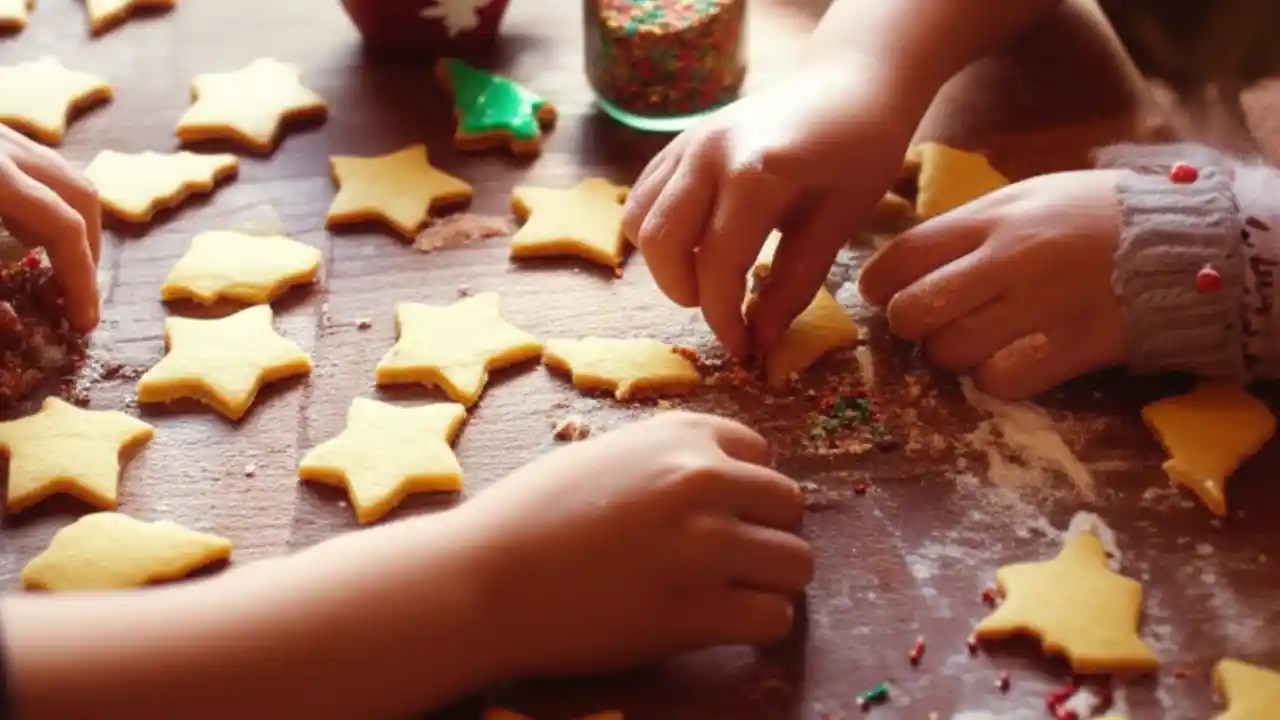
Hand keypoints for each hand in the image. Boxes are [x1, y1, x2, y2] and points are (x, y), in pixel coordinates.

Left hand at [0, 126, 100, 330]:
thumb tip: (12, 325)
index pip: (63, 227)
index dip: (80, 279)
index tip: (82, 321)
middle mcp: (2, 146)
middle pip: (78, 192)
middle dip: (89, 247)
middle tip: (80, 290)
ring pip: (58, 172)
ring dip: (70, 219)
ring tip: (56, 260)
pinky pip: (29, 162)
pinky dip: (40, 197)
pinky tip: (16, 223)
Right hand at [459, 411, 812, 677]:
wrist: (481, 579)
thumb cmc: (528, 517)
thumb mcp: (603, 456)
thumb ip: (665, 461)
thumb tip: (720, 483)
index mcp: (681, 436)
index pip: (763, 458)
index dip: (745, 493)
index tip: (720, 518)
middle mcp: (702, 480)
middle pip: (790, 508)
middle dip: (766, 536)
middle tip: (728, 565)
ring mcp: (703, 545)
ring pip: (797, 564)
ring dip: (771, 583)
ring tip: (729, 597)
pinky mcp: (694, 611)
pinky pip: (775, 618)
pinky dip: (757, 627)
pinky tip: (721, 627)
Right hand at [622, 58, 918, 356]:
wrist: (852, 84)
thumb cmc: (859, 151)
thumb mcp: (837, 224)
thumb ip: (794, 285)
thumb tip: (760, 343)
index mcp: (755, 174)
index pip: (717, 266)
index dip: (723, 319)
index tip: (743, 351)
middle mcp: (708, 153)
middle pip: (661, 243)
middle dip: (685, 293)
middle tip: (722, 311)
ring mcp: (686, 142)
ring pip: (640, 220)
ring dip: (666, 262)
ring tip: (711, 274)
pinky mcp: (678, 141)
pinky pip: (644, 196)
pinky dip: (658, 231)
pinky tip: (699, 243)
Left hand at [859, 170, 1126, 398]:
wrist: (1182, 241)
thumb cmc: (1093, 216)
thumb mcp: (1027, 198)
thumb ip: (969, 228)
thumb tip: (907, 263)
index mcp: (992, 218)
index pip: (903, 255)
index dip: (878, 284)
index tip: (881, 295)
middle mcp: (1008, 260)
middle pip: (915, 311)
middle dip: (910, 325)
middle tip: (928, 325)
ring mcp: (1039, 305)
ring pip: (951, 352)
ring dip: (951, 355)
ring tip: (975, 341)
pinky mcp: (1071, 347)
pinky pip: (1000, 381)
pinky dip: (994, 378)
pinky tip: (1009, 361)